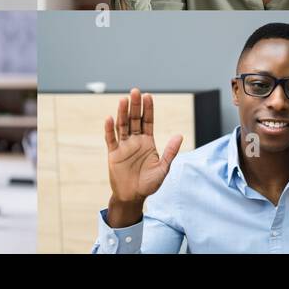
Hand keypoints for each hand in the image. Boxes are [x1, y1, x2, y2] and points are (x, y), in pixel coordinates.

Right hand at [103, 89, 182, 207]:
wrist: (133, 197)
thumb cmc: (149, 184)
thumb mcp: (163, 168)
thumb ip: (170, 152)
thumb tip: (180, 135)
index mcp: (147, 142)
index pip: (147, 121)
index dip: (148, 109)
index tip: (148, 96)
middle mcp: (135, 140)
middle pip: (134, 119)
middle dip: (135, 106)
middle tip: (135, 91)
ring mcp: (123, 146)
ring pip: (122, 126)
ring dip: (122, 113)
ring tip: (123, 100)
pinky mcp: (113, 154)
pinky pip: (111, 139)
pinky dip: (109, 129)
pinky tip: (110, 118)